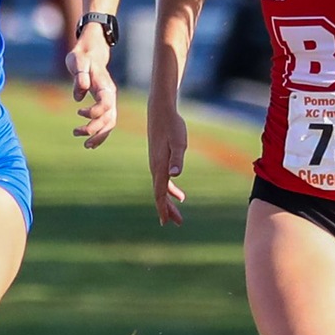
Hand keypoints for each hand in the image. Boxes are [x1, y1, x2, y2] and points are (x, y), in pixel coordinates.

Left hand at [66, 25, 117, 148]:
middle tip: (76, 133)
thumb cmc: (82, 57)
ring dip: (99, 135)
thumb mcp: (78, 62)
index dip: (93, 113)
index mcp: (105, 86)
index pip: (105, 105)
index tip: (78, 112)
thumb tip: (79, 96)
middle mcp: (110, 95)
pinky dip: (101, 133)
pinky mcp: (105, 104)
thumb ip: (79, 77)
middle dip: (94, 129)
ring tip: (85, 145)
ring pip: (110, 123)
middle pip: (109, 118)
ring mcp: (109, 100)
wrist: (90, 53)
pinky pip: (107, 122)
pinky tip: (91, 142)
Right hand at [148, 106, 189, 225]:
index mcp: (159, 166)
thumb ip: (177, 159)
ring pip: (161, 188)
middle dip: (168, 210)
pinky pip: (163, 180)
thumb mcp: (179, 142)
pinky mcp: (159, 159)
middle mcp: (155, 167)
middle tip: (177, 223)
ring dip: (169, 202)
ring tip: (177, 215)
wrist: (161, 111)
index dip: (163, 208)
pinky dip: (171, 190)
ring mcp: (156, 164)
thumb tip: (175, 175)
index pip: (160, 193)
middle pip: (160, 194)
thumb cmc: (172, 125)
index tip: (166, 222)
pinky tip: (179, 194)